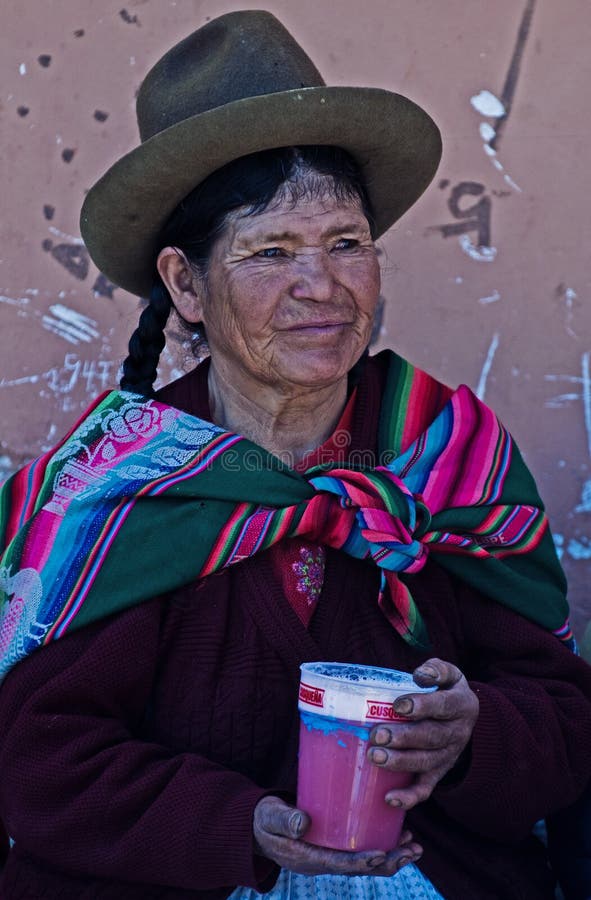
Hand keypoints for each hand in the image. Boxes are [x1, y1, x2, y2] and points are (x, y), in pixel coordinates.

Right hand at [253, 795, 421, 875]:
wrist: (258, 828)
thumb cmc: (263, 820)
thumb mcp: (269, 817)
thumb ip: (284, 819)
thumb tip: (303, 824)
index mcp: (308, 858)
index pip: (340, 864)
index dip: (362, 862)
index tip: (382, 856)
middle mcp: (324, 861)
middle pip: (361, 867)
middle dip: (389, 861)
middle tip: (413, 849)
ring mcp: (331, 855)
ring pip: (367, 861)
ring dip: (392, 855)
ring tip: (414, 845)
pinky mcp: (335, 845)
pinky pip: (362, 851)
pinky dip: (383, 845)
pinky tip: (398, 834)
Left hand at [368, 658, 478, 810]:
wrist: (465, 718)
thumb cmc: (447, 691)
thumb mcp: (450, 675)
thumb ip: (437, 669)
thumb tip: (421, 674)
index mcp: (462, 705)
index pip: (445, 706)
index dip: (423, 706)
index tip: (399, 705)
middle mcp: (458, 733)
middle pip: (432, 738)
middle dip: (403, 737)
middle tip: (377, 735)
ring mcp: (449, 756)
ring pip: (426, 763)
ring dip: (400, 762)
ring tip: (375, 757)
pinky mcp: (439, 772)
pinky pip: (425, 788)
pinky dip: (409, 797)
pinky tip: (389, 798)